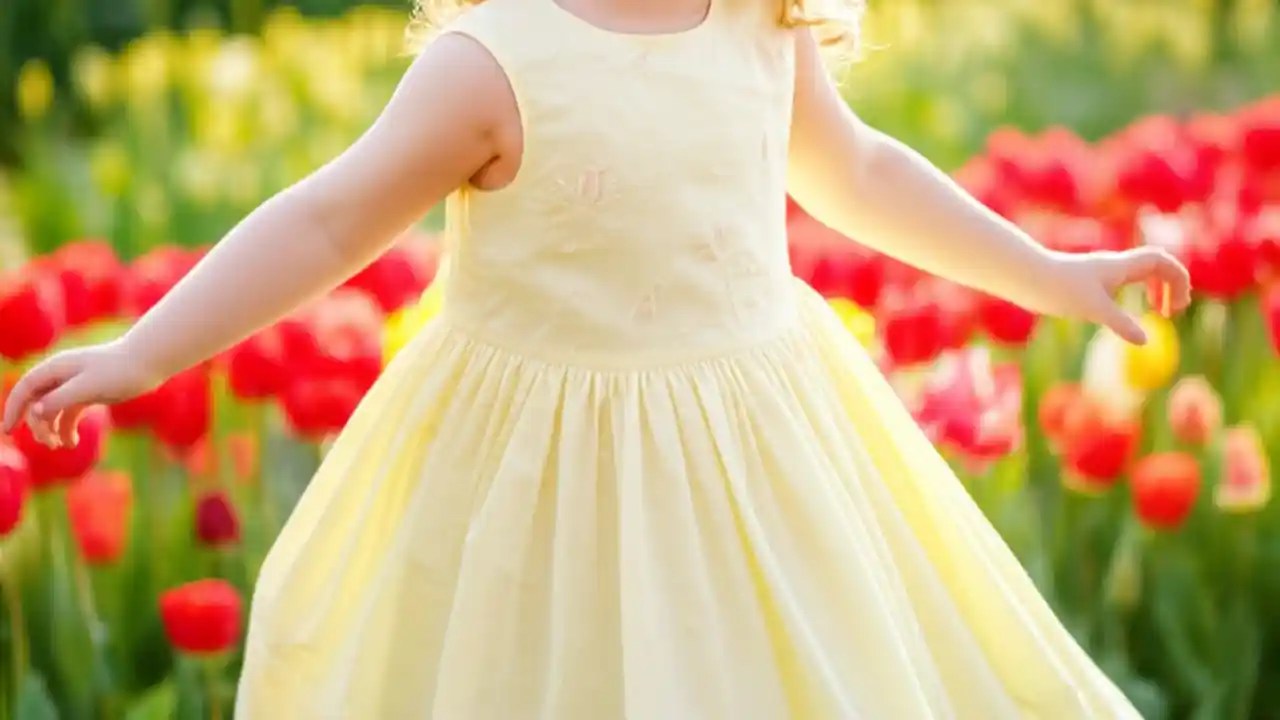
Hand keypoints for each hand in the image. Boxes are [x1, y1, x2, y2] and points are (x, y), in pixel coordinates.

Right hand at [2, 340, 159, 447]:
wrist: (149, 362)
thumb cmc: (119, 371)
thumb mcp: (88, 387)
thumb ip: (60, 399)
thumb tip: (35, 411)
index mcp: (56, 368)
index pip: (24, 388)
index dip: (13, 409)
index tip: (8, 431)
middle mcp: (62, 375)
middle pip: (36, 401)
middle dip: (35, 423)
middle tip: (47, 443)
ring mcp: (75, 384)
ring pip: (52, 409)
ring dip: (51, 428)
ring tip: (59, 446)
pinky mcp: (89, 392)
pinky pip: (69, 412)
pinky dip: (67, 428)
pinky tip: (71, 443)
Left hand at [1044, 247, 1191, 344]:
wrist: (1026, 276)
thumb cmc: (1059, 289)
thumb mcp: (1094, 310)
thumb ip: (1121, 324)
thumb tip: (1145, 341)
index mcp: (1121, 266)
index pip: (1163, 262)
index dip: (1178, 280)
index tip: (1176, 308)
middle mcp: (1114, 265)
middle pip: (1156, 264)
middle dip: (1171, 284)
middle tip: (1172, 311)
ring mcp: (1101, 271)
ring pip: (1140, 272)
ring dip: (1155, 288)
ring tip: (1158, 312)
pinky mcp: (1088, 280)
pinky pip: (1123, 281)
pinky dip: (1135, 293)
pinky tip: (1124, 312)